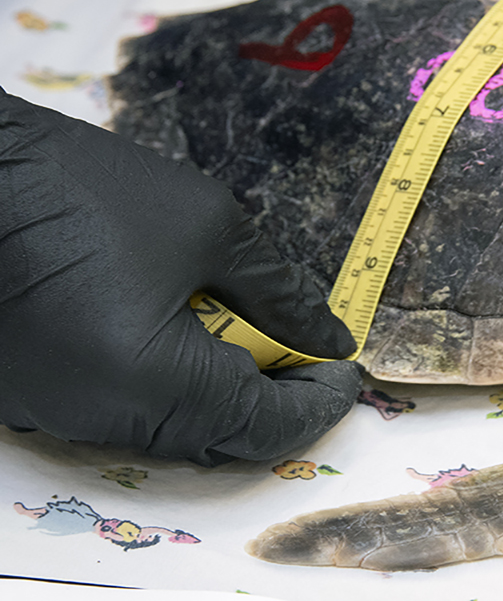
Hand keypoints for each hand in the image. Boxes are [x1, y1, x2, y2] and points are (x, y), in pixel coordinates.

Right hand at [0, 89, 362, 465]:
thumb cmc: (83, 188)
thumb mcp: (208, 228)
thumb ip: (280, 294)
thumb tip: (328, 337)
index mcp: (150, 382)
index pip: (261, 425)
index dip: (316, 401)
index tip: (347, 369)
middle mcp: (99, 417)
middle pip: (218, 438)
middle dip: (275, 400)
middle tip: (307, 353)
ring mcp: (56, 413)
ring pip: (170, 431)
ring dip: (224, 393)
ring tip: (255, 337)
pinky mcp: (31, 395)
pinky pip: (122, 413)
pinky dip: (171, 387)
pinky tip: (191, 335)